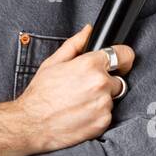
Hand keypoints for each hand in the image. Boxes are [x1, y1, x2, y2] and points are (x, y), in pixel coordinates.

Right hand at [16, 22, 133, 151]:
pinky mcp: (103, 122)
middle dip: (105, 82)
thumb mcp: (53, 63)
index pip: (124, 54)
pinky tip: (80, 113)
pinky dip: (97, 114)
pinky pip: (107, 115)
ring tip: (79, 102)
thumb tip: (88, 31)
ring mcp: (103, 105)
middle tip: (84, 87)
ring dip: (100, 99)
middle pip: (118, 79)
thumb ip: (75, 44)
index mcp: (90, 65)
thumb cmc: (40, 94)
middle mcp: (100, 84)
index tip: (120, 61)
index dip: (122, 57)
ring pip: (112, 98)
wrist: (32, 123)